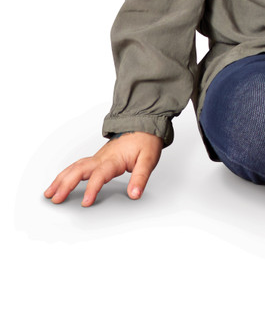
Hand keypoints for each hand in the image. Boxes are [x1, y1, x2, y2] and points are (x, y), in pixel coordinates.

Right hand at [45, 132, 162, 206]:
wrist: (144, 126)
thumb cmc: (146, 142)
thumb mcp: (149, 159)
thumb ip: (141, 177)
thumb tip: (134, 194)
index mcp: (113, 159)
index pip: (99, 175)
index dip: (91, 189)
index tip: (85, 202)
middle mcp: (101, 158)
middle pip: (79, 170)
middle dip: (65, 185)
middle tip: (56, 199)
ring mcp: (97, 158)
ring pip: (74, 167)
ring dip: (60, 180)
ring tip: (49, 193)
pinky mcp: (96, 159)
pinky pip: (76, 166)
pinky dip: (65, 174)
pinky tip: (59, 182)